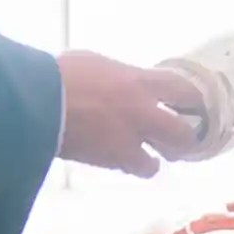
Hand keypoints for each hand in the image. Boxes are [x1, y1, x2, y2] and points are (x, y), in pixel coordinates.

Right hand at [57, 51, 202, 177]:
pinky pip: (135, 169)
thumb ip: (122, 77)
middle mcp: (142, 112)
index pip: (184, 91)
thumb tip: (129, 83)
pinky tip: (125, 161)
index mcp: (139, 81)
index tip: (194, 106)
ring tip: (151, 155)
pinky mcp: (113, 160)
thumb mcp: (99, 65)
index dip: (193, 101)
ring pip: (160, 160)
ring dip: (157, 158)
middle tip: (179, 138)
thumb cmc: (61, 75)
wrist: (39, 102)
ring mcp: (129, 140)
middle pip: (183, 132)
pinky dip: (133, 166)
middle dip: (185, 138)